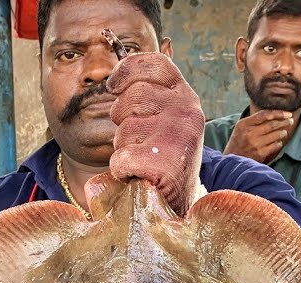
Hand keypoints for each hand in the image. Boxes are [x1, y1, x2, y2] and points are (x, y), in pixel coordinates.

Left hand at [106, 52, 205, 215]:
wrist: (180, 201)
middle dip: (121, 116)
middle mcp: (187, 111)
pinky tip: (138, 175)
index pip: (156, 64)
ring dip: (123, 146)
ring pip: (124, 129)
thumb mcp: (164, 117)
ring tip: (142, 158)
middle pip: (132, 95)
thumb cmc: (164, 156)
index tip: (113, 84)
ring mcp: (179, 136)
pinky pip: (121, 158)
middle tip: (134, 137)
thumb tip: (114, 72)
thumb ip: (148, 94)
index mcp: (185, 96)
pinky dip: (121, 170)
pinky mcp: (166, 163)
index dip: (128, 69)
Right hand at [223, 110, 294, 164]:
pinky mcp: (260, 154)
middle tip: (290, 121)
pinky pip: (275, 145)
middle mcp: (249, 133)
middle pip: (272, 124)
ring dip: (282, 132)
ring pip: (276, 135)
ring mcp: (255, 144)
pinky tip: (278, 142)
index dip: (278, 113)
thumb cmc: (238, 141)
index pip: (265, 115)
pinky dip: (278, 143)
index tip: (288, 113)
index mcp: (244, 124)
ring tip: (284, 132)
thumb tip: (273, 114)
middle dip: (284, 122)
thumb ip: (254, 120)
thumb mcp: (241, 127)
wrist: (232, 160)